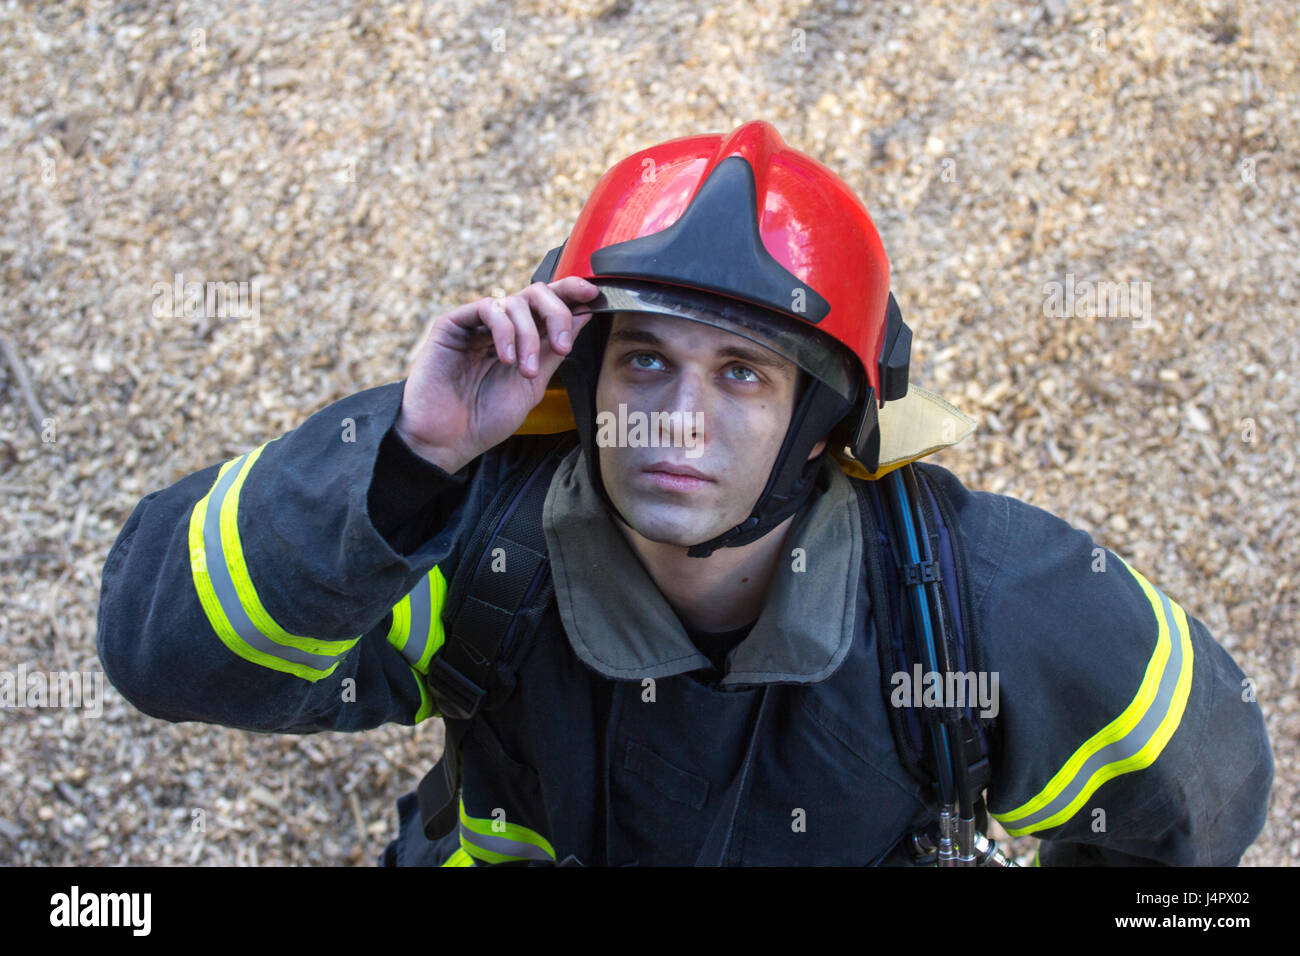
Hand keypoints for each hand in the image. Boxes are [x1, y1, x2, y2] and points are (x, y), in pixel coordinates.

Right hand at [395, 277, 599, 472]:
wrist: (448, 440)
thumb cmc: (487, 418)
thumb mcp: (533, 384)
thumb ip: (554, 350)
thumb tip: (583, 317)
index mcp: (521, 340)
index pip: (548, 306)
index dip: (571, 292)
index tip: (593, 295)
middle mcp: (500, 327)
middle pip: (536, 294)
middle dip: (556, 313)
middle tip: (562, 345)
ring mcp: (476, 324)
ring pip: (515, 301)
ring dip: (529, 335)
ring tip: (525, 369)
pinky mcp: (452, 324)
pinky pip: (488, 308)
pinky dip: (504, 331)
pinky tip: (506, 358)